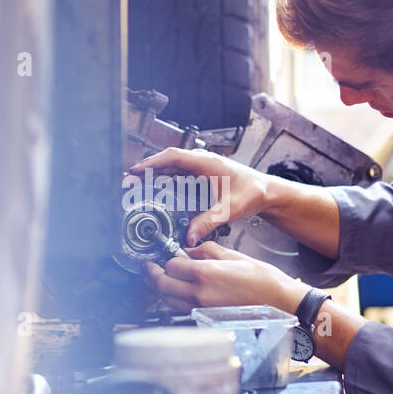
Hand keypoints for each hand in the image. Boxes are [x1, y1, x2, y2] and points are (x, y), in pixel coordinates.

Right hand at [128, 148, 270, 245]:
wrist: (265, 191)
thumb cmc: (252, 192)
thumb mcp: (229, 209)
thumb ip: (208, 222)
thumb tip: (189, 236)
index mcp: (206, 162)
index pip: (172, 157)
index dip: (152, 163)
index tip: (135, 170)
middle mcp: (200, 161)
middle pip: (166, 162)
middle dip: (146, 170)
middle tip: (128, 182)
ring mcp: (199, 167)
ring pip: (170, 168)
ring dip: (153, 176)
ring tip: (135, 186)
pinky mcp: (199, 175)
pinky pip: (176, 175)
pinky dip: (163, 181)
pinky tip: (154, 190)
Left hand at [143, 241, 308, 314]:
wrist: (279, 301)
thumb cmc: (262, 279)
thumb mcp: (232, 255)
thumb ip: (206, 251)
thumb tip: (189, 251)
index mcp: (204, 274)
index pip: (170, 266)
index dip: (166, 259)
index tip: (165, 255)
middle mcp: (199, 293)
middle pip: (162, 286)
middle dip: (153, 275)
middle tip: (150, 267)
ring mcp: (202, 308)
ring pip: (168, 300)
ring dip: (161, 289)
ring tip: (159, 279)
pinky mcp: (206, 317)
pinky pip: (181, 309)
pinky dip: (174, 300)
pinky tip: (177, 292)